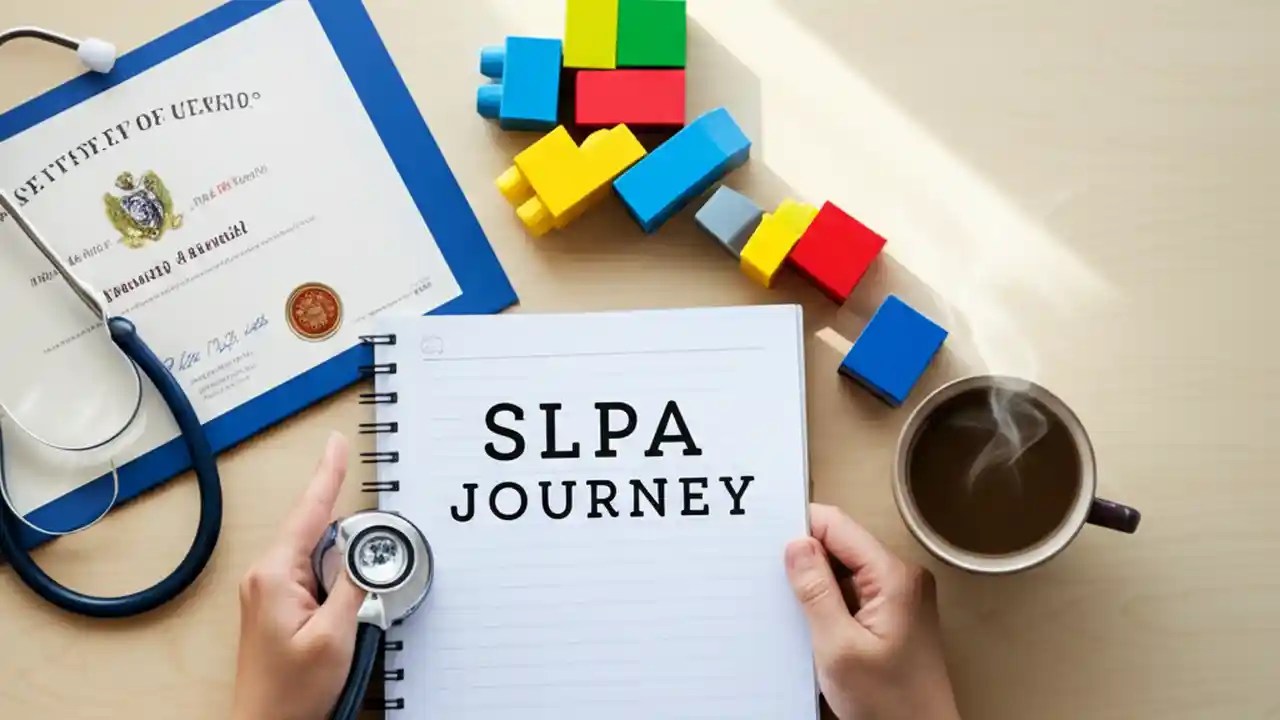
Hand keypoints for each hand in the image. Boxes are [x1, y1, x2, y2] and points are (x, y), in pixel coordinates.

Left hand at [232, 432, 364, 719]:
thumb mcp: (335, 637)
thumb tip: (366, 554)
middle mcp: (266, 577)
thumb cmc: (288, 694)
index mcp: (273, 575)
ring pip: (322, 564)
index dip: (327, 474)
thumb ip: (354, 586)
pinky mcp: (278, 608)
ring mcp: (269, 592)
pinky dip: (335, 595)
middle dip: (350, 559)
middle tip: (355, 602)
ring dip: (343, 586)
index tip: (337, 443)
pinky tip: (339, 623)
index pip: (309, 511)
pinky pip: (315, 583)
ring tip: (342, 628)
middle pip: (320, 538)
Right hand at [785, 503, 960, 719]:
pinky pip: (851, 592)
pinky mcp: (891, 615)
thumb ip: (816, 592)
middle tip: (773, 583)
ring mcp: (898, 596)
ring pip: (842, 570)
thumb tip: (796, 545)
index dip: (800, 529)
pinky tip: (811, 625)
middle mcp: (901, 578)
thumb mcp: (839, 648)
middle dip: (804, 559)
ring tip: (792, 610)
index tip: (766, 544)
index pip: (837, 526)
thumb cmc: (889, 704)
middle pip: (840, 545)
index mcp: (894, 577)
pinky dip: (827, 603)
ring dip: (814, 585)